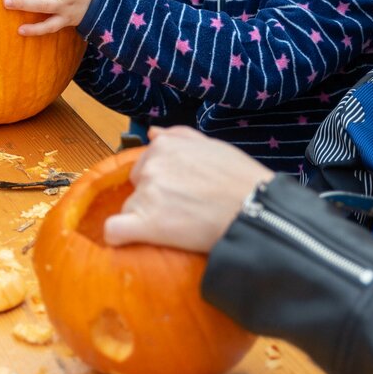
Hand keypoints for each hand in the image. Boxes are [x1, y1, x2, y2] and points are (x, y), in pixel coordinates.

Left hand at [100, 127, 272, 252]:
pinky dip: (119, 236)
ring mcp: (147, 195)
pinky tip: (131, 241)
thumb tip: (153, 132)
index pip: (145, 166)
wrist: (258, 210)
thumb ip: (180, 136)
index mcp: (165, 146)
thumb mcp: (214, 146)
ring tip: (177, 229)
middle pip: (136, 187)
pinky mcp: (146, 224)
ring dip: (145, 220)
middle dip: (151, 199)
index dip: (160, 183)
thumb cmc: (241, 180)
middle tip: (179, 212)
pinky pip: (114, 230)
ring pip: (130, 210)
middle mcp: (152, 166)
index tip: (178, 195)